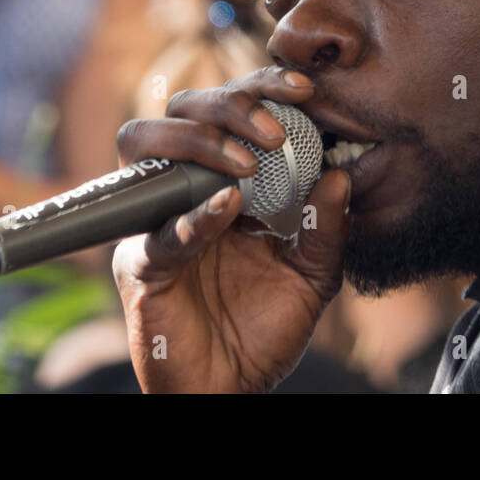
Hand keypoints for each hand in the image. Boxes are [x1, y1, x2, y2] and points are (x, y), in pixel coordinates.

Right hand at [111, 66, 351, 392]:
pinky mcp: (139, 264)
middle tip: (275, 128)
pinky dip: (193, 215)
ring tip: (247, 162)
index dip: (261, 91)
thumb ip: (326, 227)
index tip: (304, 91)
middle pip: (182, 110)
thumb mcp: (312, 275)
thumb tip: (340, 176)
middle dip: (230, 104)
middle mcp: (183, 190)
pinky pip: (157, 230)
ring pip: (144, 144)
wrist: (231, 388)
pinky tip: (228, 206)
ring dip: (199, 141)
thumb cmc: (264, 330)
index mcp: (224, 182)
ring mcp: (155, 222)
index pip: (230, 113)